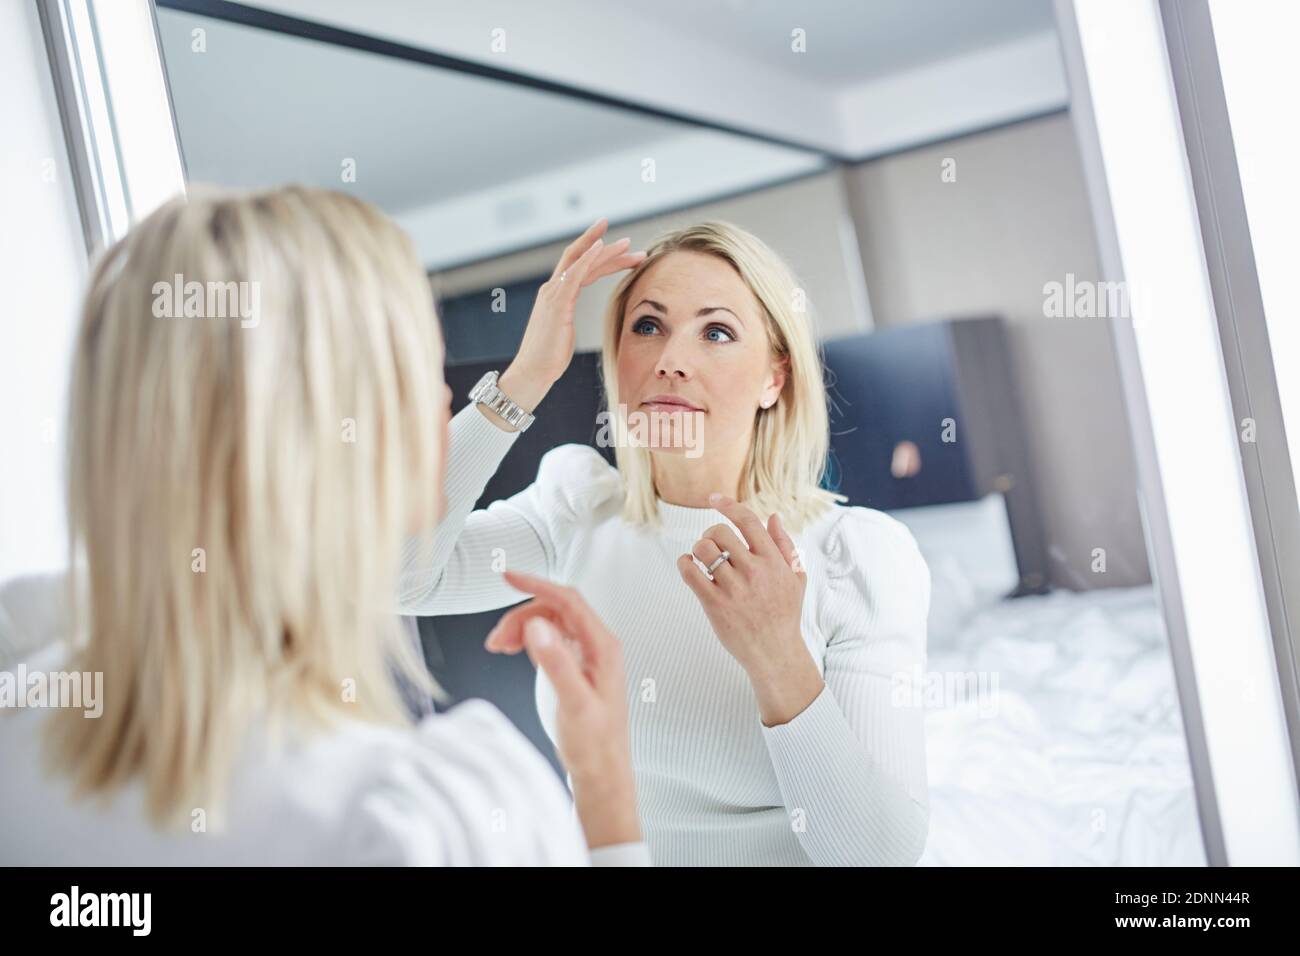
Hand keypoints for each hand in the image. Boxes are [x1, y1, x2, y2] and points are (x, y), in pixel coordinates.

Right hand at [487, 569, 639, 848]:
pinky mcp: (577, 667)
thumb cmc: (594, 744)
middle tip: (495, 640)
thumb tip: (538, 625)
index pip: (568, 600)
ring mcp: (588, 655)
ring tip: (498, 647)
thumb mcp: (573, 703)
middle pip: (555, 610)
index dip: (537, 585)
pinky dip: (529, 639)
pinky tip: (514, 651)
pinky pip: (550, 639)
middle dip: (522, 616)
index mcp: (603, 646)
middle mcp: (598, 645)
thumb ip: (556, 663)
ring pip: (550, 623)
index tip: (507, 577)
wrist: (602, 773)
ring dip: (522, 628)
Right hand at [504, 219, 645, 405]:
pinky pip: (574, 273)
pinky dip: (588, 258)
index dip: (599, 257)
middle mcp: (553, 289)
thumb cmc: (548, 358)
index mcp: (556, 295)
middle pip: (580, 259)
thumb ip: (566, 321)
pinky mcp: (557, 302)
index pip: (580, 268)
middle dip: (604, 247)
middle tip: (628, 242)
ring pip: (580, 262)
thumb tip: (570, 324)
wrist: (533, 372)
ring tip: (626, 244)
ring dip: (604, 250)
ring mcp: (553, 293)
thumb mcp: (562, 333)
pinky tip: (601, 247)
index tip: (620, 250)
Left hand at [675, 495, 823, 724]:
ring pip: (703, 550)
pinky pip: (691, 573)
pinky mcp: (716, 605)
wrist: (775, 652)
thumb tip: (773, 517)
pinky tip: (689, 566)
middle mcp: (754, 571)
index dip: (728, 505)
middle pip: (720, 532)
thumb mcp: (795, 578)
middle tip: (712, 546)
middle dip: (711, 534)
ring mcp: (734, 588)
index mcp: (773, 561)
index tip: (714, 498)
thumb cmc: (785, 614)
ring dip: (698, 549)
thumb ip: (785, 546)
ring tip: (702, 559)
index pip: (748, 521)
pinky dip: (684, 564)